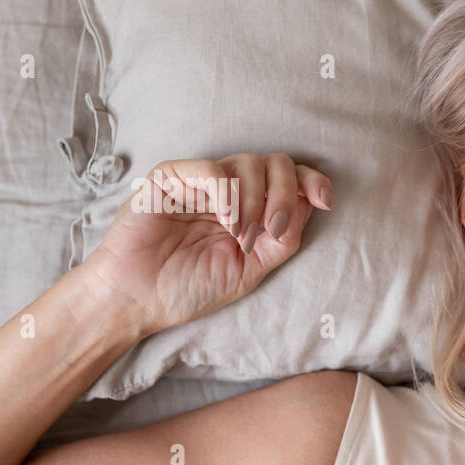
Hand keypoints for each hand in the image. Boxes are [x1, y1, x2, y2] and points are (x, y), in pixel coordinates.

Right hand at [80, 154, 332, 334]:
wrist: (139, 300)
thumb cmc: (191, 287)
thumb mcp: (251, 269)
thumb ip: (282, 240)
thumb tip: (310, 207)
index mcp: (251, 209)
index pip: (291, 178)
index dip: (312, 182)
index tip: (325, 201)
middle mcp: (229, 191)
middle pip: (276, 164)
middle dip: (284, 194)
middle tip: (272, 230)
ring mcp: (199, 182)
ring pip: (248, 163)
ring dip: (256, 201)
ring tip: (241, 236)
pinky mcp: (170, 178)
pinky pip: (210, 167)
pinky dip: (227, 193)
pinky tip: (226, 222)